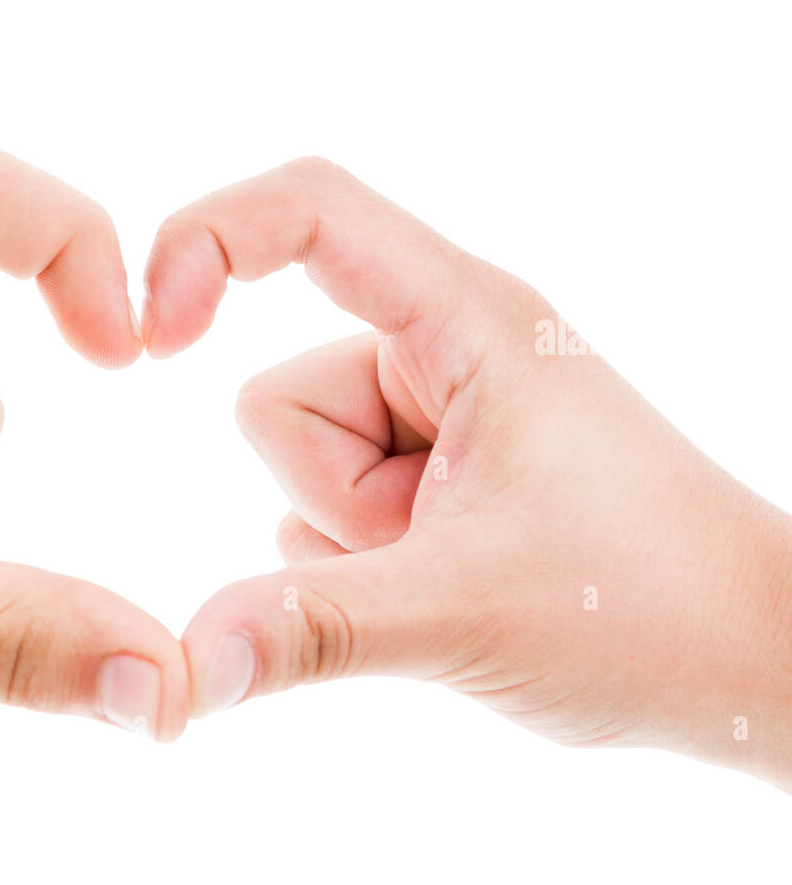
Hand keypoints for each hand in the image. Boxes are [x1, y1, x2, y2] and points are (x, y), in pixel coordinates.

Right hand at [143, 157, 791, 788]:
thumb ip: (311, 630)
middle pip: (275, 398)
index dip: (205, 243)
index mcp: (465, 321)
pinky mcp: (425, 484)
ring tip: (454, 565)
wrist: (747, 669)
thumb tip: (181, 665)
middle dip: (328, 492)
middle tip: (434, 540)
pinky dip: (357, 567)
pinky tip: (444, 585)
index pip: (309, 215)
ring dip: (347, 540)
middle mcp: (440, 354)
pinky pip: (318, 518)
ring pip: (294, 469)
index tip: (153, 338)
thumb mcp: (466, 609)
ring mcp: (429, 424)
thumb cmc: (652, 608)